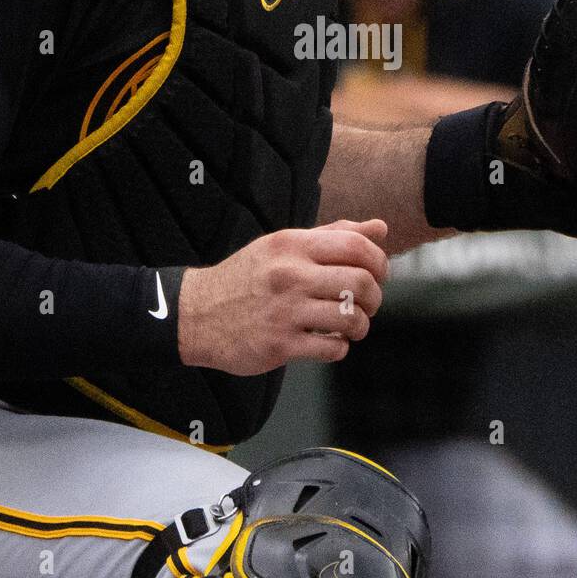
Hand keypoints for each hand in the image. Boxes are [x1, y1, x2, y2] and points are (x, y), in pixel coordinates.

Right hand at [177, 219, 388, 374]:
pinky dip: (340, 347)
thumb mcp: (283, 245)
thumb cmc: (248, 277)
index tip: (378, 274)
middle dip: (374, 298)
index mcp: (292, 245)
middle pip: (361, 283)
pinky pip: (332, 348)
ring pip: (351, 319)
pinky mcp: (279, 345)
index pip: (356, 246)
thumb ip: (333, 235)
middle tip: (367, 304)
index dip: (379, 261)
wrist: (196, 314)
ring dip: (360, 326)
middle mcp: (289, 274)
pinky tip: (328, 342)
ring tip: (350, 326)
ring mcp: (284, 311)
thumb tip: (380, 228)